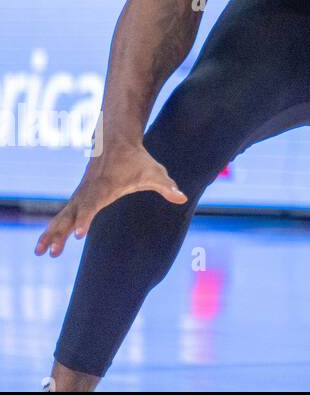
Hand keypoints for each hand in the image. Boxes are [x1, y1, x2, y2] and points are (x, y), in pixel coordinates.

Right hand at [35, 143, 187, 257]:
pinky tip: (47, 244)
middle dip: (60, 233)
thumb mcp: (154, 172)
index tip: (78, 234)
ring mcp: (81, 194)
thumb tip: (182, 197)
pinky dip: (54, 227)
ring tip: (41, 253)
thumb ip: (166, 186)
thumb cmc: (137, 159)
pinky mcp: (79, 196)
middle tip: (50, 252)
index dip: (85, 220)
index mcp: (105, 188)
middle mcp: (88, 192)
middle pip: (71, 215)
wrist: (116, 141)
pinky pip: (63, 214)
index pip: (93, 206)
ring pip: (62, 216)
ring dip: (51, 234)